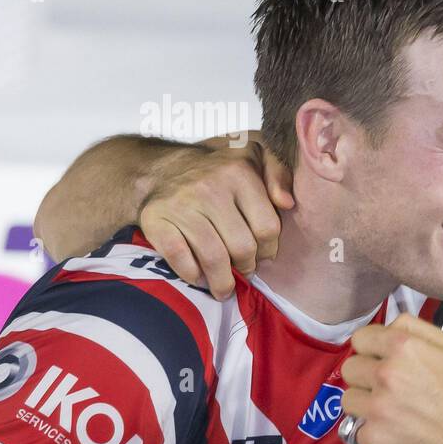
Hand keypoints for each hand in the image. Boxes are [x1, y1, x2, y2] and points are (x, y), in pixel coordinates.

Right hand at [139, 136, 293, 298]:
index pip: (267, 227)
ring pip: (214, 258)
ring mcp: (181, 204)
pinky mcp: (156, 219)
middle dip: (247, 267)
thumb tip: (287, 203)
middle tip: (244, 270)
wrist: (161, 169)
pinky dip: (192, 275)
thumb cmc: (219, 170)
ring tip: (225, 288)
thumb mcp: (256, 156)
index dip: (268, 249)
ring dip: (222, 282)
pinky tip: (199, 278)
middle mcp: (210, 187)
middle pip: (242, 247)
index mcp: (239, 172)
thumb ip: (279, 173)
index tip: (263, 255)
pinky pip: (180, 258)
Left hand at [340, 315, 442, 443]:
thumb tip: (388, 326)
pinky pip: (357, 432)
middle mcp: (386, 376)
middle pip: (350, 369)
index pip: (360, 339)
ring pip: (349, 401)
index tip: (382, 361)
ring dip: (366, 407)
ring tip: (393, 414)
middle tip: (391, 391)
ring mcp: (376, 411)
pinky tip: (396, 436)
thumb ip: (415, 328)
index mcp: (404, 348)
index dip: (372, 350)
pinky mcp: (371, 441)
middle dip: (367, 378)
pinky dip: (374, 435)